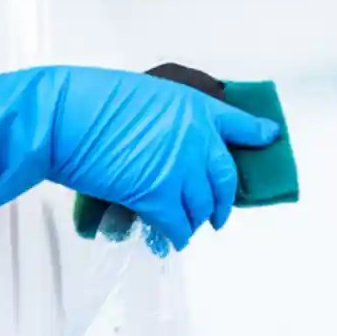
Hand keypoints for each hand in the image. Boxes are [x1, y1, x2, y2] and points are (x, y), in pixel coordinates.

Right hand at [52, 68, 280, 248]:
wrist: (66, 113)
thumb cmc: (92, 98)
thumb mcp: (145, 94)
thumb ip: (167, 120)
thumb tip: (167, 145)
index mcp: (194, 106)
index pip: (238, 122)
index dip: (257, 133)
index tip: (270, 136)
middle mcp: (197, 138)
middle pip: (225, 178)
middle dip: (222, 201)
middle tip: (217, 215)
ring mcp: (180, 168)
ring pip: (202, 207)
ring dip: (195, 220)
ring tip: (186, 228)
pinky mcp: (158, 194)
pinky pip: (177, 225)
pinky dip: (175, 236)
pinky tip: (170, 240)